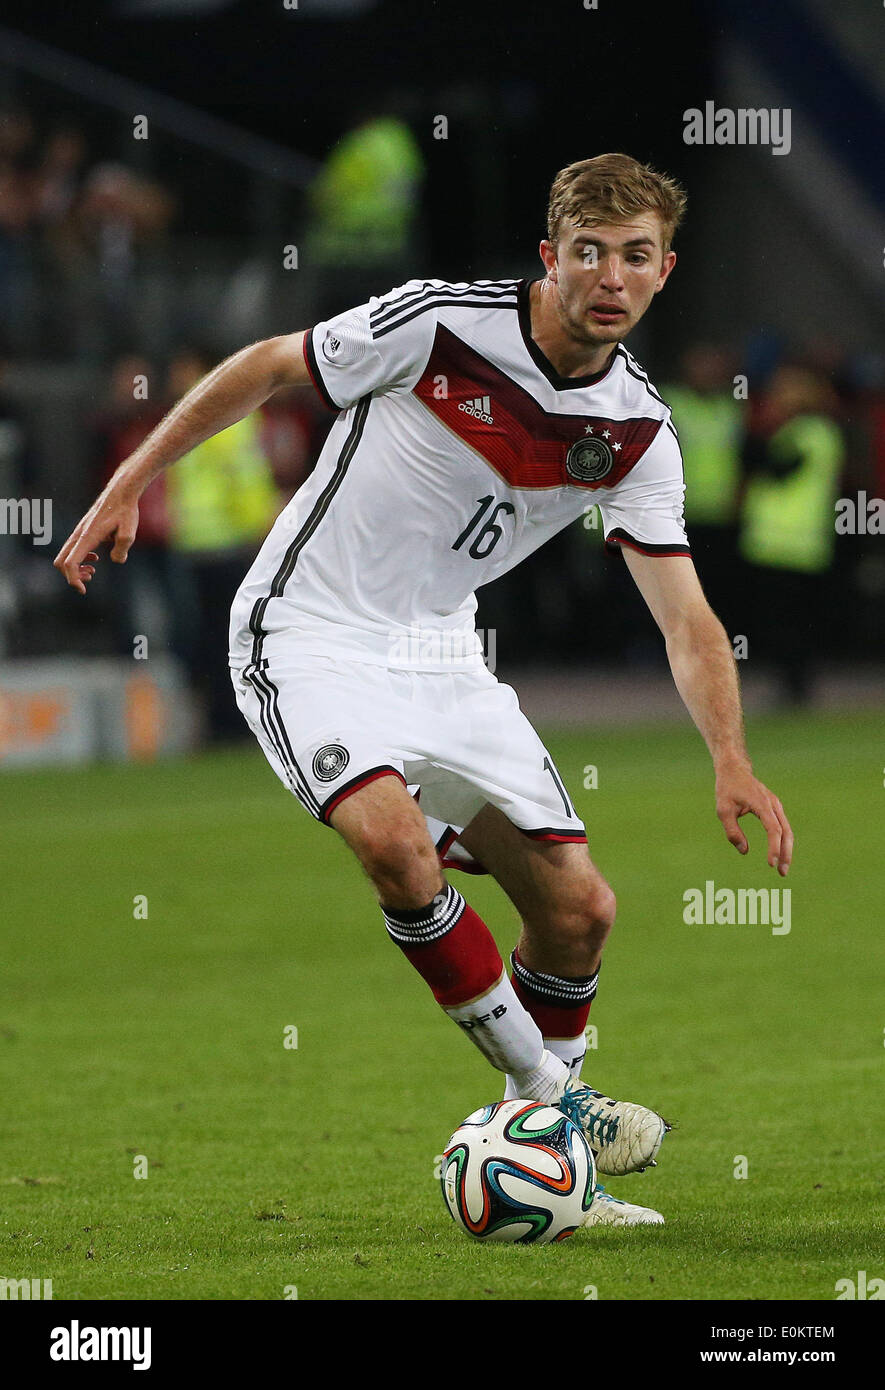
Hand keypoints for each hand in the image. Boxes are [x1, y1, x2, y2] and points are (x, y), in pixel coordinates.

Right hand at [53, 477, 140, 594]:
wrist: (121, 493)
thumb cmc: (125, 511)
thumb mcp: (129, 532)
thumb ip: (121, 549)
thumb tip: (116, 560)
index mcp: (87, 537)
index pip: (70, 562)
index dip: (73, 579)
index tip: (83, 589)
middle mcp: (79, 535)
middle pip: (61, 561)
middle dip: (71, 576)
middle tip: (89, 579)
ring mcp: (79, 532)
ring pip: (66, 555)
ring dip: (76, 568)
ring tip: (93, 571)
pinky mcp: (83, 531)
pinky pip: (73, 549)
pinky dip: (79, 559)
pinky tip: (95, 558)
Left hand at [715, 761, 792, 875]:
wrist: (734, 770)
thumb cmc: (727, 789)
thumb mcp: (723, 810)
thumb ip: (732, 831)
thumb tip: (744, 851)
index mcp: (761, 803)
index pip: (773, 829)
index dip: (773, 847)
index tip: (770, 863)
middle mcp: (773, 804)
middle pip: (786, 832)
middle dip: (785, 853)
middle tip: (781, 873)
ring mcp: (776, 806)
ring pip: (787, 831)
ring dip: (786, 850)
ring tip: (782, 869)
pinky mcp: (775, 809)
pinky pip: (783, 827)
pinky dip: (783, 842)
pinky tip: (779, 855)